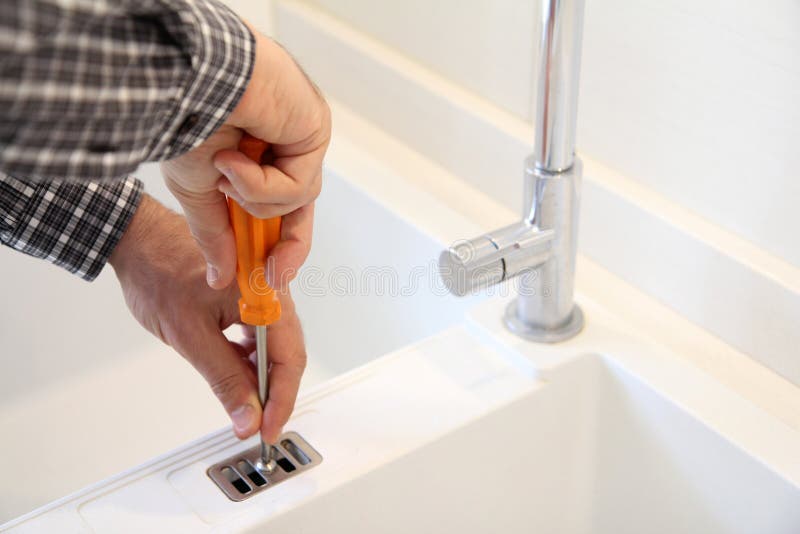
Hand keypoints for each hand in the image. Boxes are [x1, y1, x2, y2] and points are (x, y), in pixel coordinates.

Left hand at [109, 195, 306, 442]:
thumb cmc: (159, 273)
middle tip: (255, 424)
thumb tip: (246, 416)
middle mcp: (270, 291)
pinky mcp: (249, 295)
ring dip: (260, 378)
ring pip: (273, 346)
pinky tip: (235, 375)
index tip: (267, 429)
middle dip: (272, 394)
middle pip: (287, 353)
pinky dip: (249, 359)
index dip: (281, 400)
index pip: (289, 359)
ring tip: (242, 405)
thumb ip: (224, 381)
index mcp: (264, 295)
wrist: (140, 239)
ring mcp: (261, 292)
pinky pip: (259, 334)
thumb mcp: (191, 337)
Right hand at [161, 25, 329, 289]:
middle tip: (272, 277)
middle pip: (296, 211)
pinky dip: (262, 184)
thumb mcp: (195, 193)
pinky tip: (235, 159)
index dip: (271, 247)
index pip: (274, 209)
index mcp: (252, 157)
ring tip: (223, 168)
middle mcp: (280, 146)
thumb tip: (220, 276)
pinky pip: (298, 187)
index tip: (264, 279)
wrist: (182, 82)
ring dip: (253, 198)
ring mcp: (299, 139)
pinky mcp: (314, 132)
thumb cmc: (181, 121)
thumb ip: (215, 236)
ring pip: (295, 202)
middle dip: (284, 248)